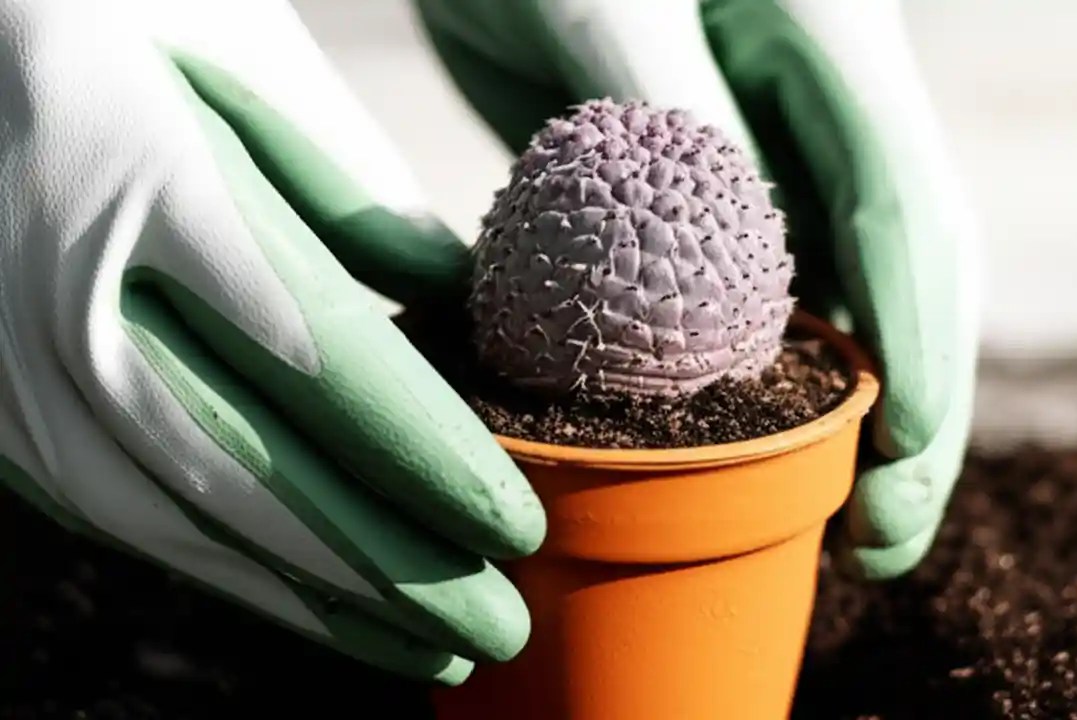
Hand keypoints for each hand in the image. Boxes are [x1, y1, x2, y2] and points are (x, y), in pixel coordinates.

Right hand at [0, 0, 543, 683]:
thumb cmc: (112, 25)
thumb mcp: (238, 60)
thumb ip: (345, 189)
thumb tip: (450, 297)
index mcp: (158, 190)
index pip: (325, 359)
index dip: (428, 457)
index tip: (518, 525)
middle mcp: (74, 300)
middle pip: (261, 471)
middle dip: (393, 569)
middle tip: (502, 629)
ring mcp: (15, 370)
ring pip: (188, 525)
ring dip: (321, 603)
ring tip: (429, 650)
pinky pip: (124, 521)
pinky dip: (234, 579)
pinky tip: (315, 608)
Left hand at [413, 0, 978, 579]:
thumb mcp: (600, 6)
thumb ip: (666, 111)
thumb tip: (745, 271)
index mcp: (833, 52)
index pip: (903, 212)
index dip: (917, 341)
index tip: (905, 457)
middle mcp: (829, 118)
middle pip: (903, 279)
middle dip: (912, 413)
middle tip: (885, 542)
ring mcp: (779, 162)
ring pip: (843, 304)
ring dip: (850, 417)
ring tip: (847, 531)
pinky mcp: (718, 202)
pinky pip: (757, 302)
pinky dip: (762, 385)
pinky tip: (759, 458)